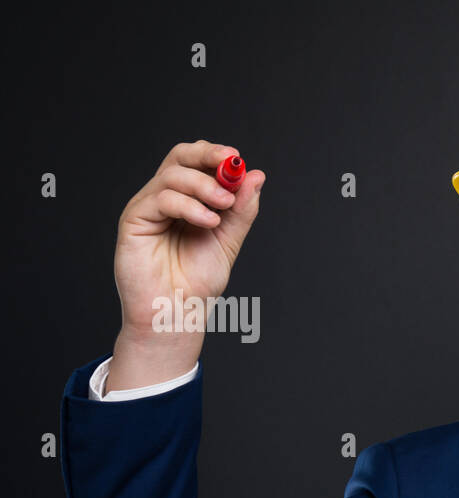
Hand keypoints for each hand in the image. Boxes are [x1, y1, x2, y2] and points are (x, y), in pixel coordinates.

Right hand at [108, 139, 264, 389]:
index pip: (197, 163)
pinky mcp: (134, 220)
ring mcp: (148, 208)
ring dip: (204, 186)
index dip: (215, 155)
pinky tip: (209, 221)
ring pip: (172, 176)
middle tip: (230, 164)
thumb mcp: (229, 240)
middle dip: (206, 155)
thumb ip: (242, 210)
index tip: (237, 159)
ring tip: (224, 207)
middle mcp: (165, 199)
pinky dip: (189, 205)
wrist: (178, 312)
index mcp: (188, 200)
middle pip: (179, 158)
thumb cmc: (198, 282)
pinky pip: (160, 199)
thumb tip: (256, 176)